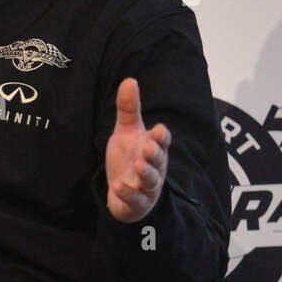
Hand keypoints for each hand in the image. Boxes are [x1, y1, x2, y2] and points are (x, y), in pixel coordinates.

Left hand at [105, 77, 170, 223]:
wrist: (123, 191)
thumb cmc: (130, 158)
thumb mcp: (127, 132)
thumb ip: (128, 109)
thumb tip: (130, 80)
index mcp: (154, 148)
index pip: (163, 141)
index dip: (161, 137)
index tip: (157, 130)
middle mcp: (154, 166)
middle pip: (159, 160)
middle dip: (155, 154)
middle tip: (149, 147)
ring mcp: (146, 186)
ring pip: (151, 180)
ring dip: (146, 173)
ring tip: (137, 165)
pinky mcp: (137, 201)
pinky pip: (134, 199)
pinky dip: (128, 193)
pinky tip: (118, 186)